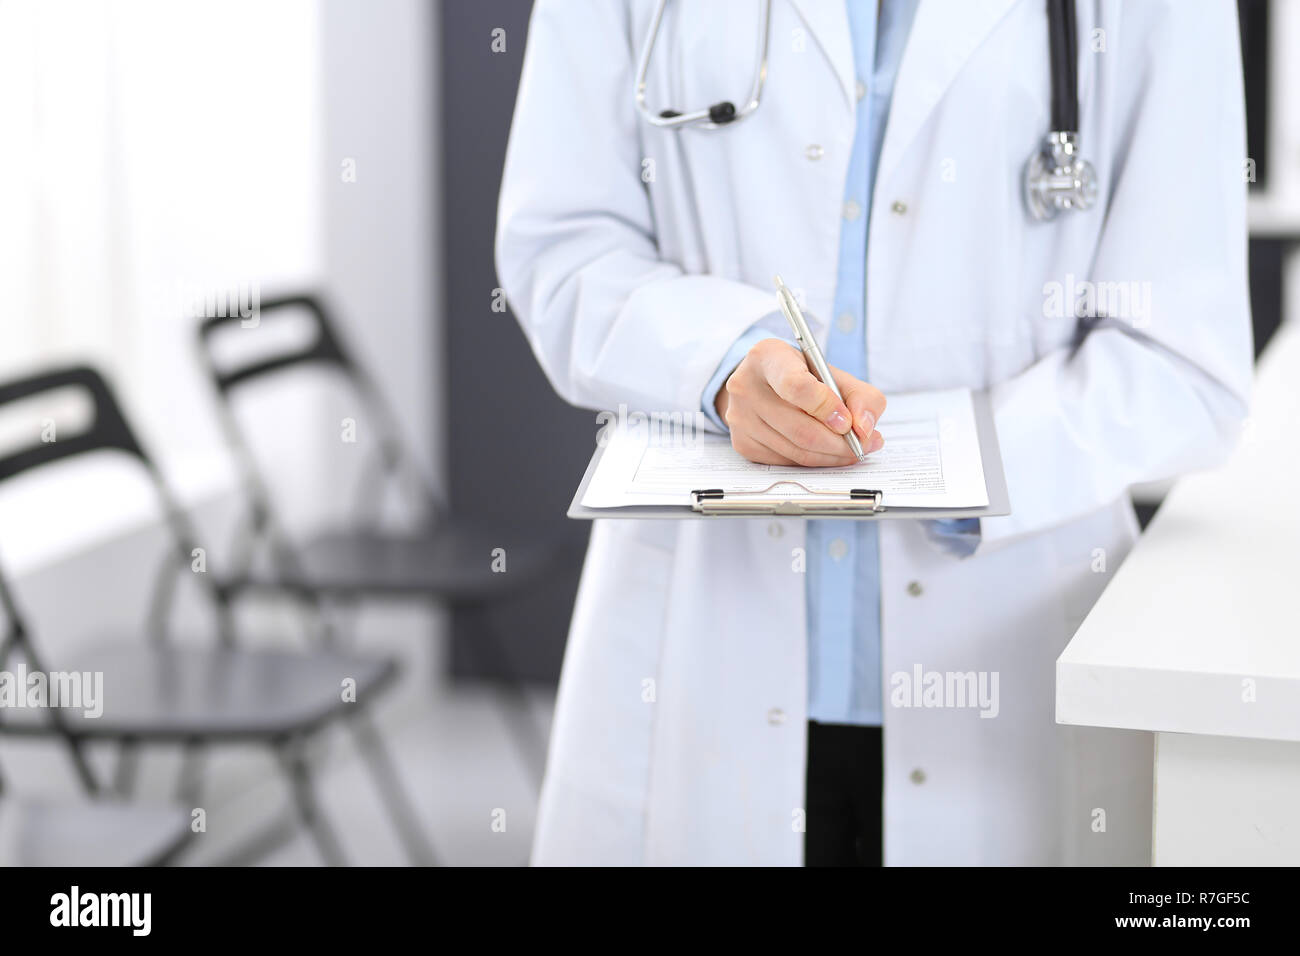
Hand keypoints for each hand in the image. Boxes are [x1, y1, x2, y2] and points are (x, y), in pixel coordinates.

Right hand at [715, 338, 885, 465]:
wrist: (762, 385)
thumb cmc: (800, 376)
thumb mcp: (832, 373)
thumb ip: (860, 395)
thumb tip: (864, 428)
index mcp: (768, 356)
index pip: (796, 386)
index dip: (827, 408)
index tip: (848, 422)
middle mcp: (746, 386)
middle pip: (799, 428)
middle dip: (840, 443)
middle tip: (864, 444)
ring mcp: (740, 417)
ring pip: (796, 451)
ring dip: (832, 455)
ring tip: (852, 448)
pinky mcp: (742, 443)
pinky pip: (787, 461)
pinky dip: (814, 461)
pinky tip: (827, 452)